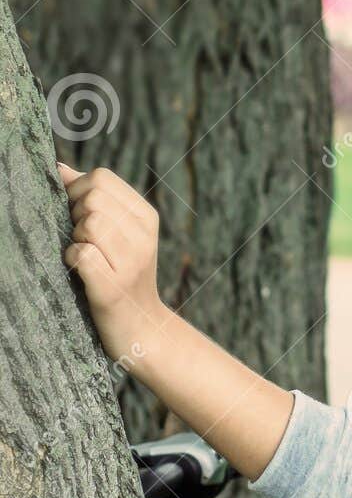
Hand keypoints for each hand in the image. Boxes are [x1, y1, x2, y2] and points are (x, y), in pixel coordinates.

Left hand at [58, 162, 169, 363]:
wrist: (142, 329)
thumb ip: (92, 200)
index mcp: (147, 217)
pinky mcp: (114, 287)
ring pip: (88, 223)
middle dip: (75, 215)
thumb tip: (60, 168)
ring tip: (86, 256)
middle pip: (93, 197)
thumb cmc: (120, 277)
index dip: (79, 191)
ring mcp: (132, 262)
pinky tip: (82, 272)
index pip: (102, 178)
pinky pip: (81, 254)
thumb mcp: (118, 234)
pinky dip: (72, 261)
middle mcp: (144, 236)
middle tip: (82, 240)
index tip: (79, 216)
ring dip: (75, 239)